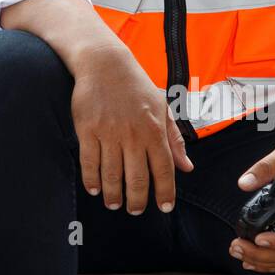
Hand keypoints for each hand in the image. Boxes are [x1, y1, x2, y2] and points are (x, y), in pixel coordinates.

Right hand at [70, 42, 193, 215]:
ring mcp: (109, 133)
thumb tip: (187, 167)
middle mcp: (134, 134)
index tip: (164, 208)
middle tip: (135, 210)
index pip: (164, 170)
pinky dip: (92, 180)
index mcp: (155, 129)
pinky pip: (90, 163)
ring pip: (112, 175)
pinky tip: (95, 189)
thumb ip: (175, 139)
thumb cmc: (135, 85)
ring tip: (114, 204)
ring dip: (114, 195)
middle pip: (137, 179)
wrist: (104, 63)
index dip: (165, 193)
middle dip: (137, 201)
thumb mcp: (162, 107)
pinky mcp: (87, 129)